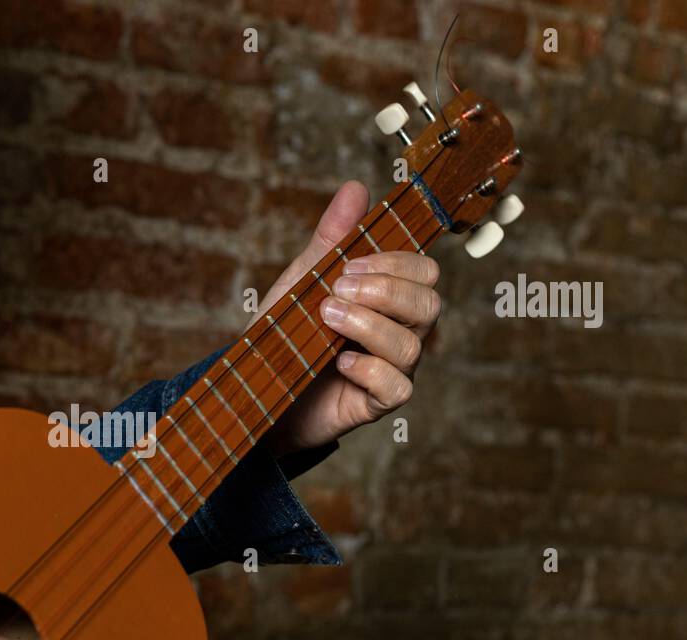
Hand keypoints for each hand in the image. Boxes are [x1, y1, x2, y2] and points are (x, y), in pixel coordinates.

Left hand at [259, 181, 442, 455]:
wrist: (257, 389)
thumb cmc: (286, 334)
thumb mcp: (302, 281)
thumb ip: (330, 240)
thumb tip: (356, 188)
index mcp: (388, 299)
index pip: (423, 271)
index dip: (396, 263)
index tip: (349, 264)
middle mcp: (399, 332)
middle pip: (429, 304)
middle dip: (386, 291)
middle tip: (338, 290)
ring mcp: (391, 369)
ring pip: (412, 344)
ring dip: (369, 325)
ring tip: (328, 318)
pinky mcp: (375, 404)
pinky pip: (397, 388)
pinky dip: (369, 370)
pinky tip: (338, 362)